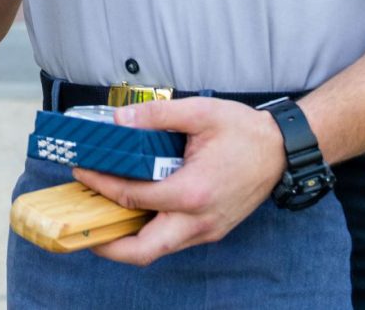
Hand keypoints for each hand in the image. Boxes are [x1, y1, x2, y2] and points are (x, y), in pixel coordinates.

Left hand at [71, 98, 287, 264]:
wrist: (281, 151)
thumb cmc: (244, 132)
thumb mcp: (200, 112)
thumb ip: (156, 115)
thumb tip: (120, 120)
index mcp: (194, 192)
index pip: (135, 197)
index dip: (102, 186)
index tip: (82, 173)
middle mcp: (199, 220)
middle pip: (144, 251)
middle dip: (108, 244)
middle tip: (83, 223)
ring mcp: (206, 230)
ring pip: (157, 250)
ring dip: (127, 240)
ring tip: (102, 214)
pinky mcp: (210, 230)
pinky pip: (171, 240)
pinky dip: (147, 232)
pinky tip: (133, 209)